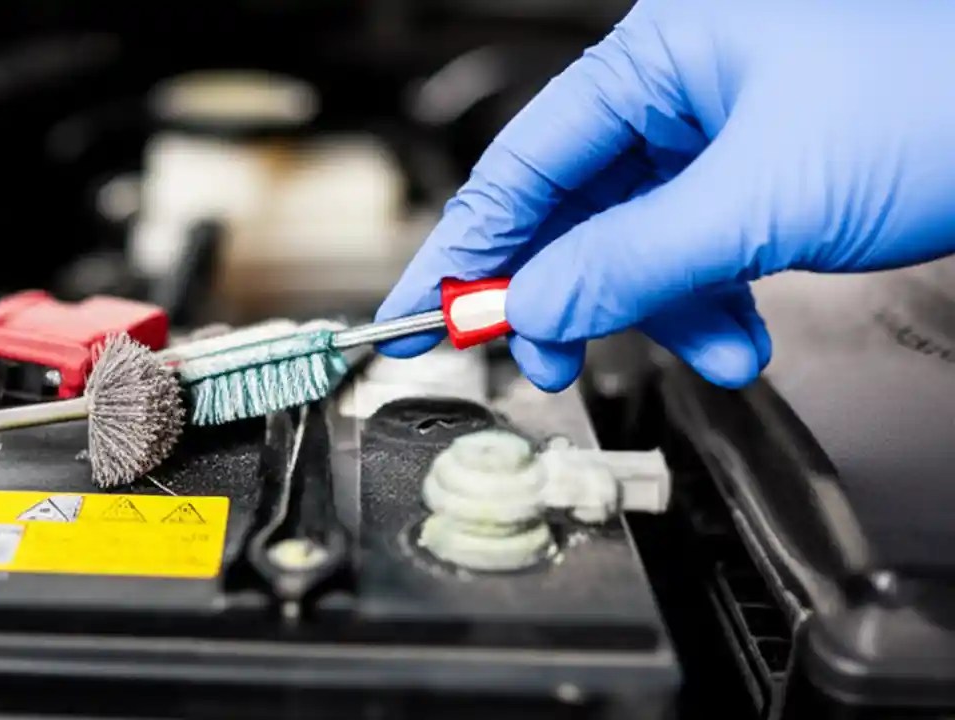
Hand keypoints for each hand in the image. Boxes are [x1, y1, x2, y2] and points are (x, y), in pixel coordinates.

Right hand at [377, 0, 954, 390]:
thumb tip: (536, 305)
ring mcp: (722, 132)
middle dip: (567, 292)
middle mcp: (680, 87)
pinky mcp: (762, 173)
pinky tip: (738, 332)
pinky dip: (709, 299)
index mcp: (658, 55)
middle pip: (573, 206)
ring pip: (639, 239)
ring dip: (660, 309)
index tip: (424, 312)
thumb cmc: (941, 98)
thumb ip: (629, 261)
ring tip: (707, 350)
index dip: (467, 248)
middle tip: (544, 358)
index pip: (522, 164)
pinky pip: (697, 247)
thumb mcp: (759, 199)